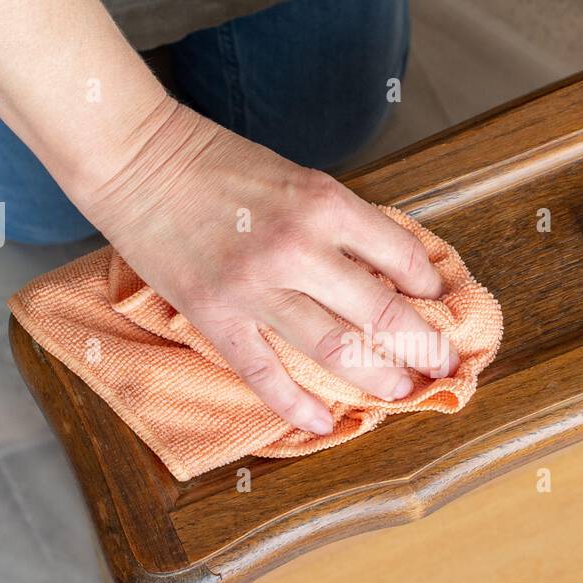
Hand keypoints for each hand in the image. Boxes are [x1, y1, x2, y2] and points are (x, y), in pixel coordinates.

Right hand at [79, 101, 459, 434]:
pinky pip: (265, 374)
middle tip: (444, 367)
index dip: (430, 288)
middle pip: (380, 313)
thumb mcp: (297, 179)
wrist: (137, 159)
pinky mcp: (216, 316)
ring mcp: (255, 287)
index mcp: (323, 204)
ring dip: (378, 378)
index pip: (400, 256)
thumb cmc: (219, 165)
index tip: (440, 306)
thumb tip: (385, 274)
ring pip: (335, 349)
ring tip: (403, 393)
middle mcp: (297, 248)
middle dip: (422, 347)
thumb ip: (339, 225)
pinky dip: (298, 405)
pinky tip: (323, 422)